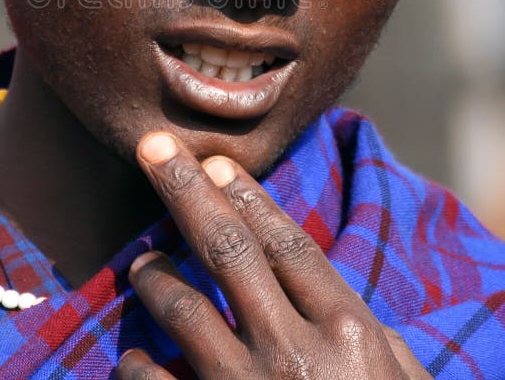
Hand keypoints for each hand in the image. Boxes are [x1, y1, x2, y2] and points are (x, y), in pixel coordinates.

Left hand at [115, 132, 430, 379]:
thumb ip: (369, 330)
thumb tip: (319, 279)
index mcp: (352, 335)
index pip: (288, 242)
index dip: (247, 196)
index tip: (215, 161)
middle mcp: (297, 356)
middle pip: (229, 251)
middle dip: (185, 190)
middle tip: (152, 146)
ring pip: (181, 309)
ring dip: (153, 275)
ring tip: (141, 263)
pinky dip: (136, 362)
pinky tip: (135, 354)